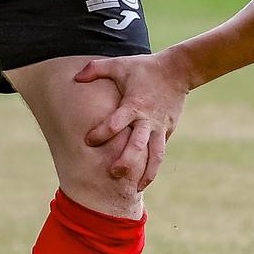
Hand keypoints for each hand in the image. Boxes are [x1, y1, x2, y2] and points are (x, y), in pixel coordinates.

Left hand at [75, 52, 193, 189]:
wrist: (178, 71)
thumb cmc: (143, 68)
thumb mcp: (119, 64)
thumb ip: (95, 69)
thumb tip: (76, 77)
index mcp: (133, 105)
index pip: (116, 123)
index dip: (102, 133)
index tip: (88, 141)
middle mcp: (147, 120)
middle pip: (138, 146)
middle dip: (127, 161)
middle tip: (114, 174)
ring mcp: (159, 127)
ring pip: (156, 155)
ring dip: (147, 173)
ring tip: (136, 189)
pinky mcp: (167, 130)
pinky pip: (160, 150)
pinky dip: (154, 165)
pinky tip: (144, 178)